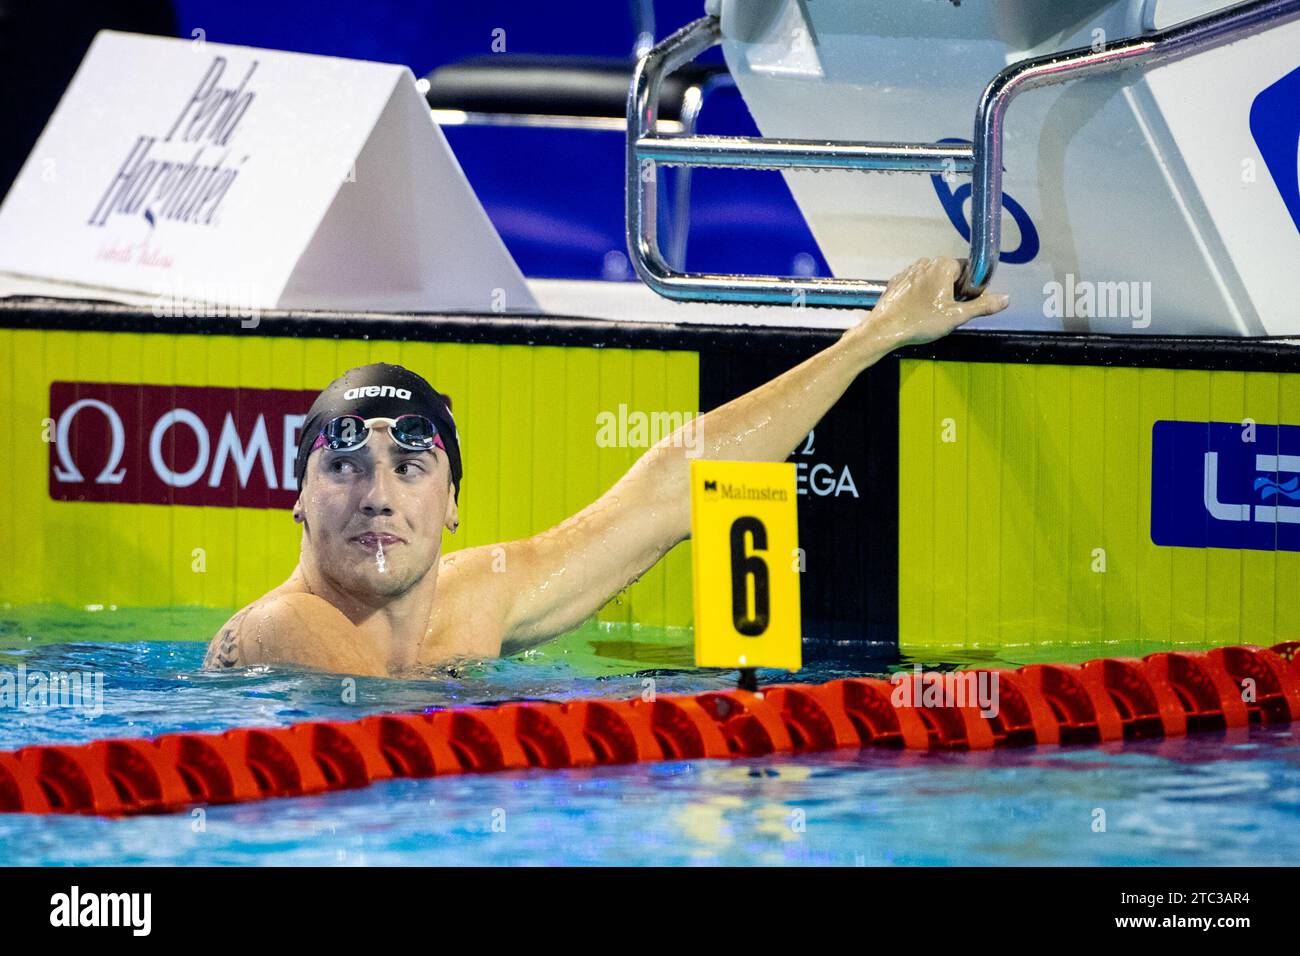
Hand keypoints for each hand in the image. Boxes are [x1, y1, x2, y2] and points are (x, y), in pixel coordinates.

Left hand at [862, 257, 1008, 347]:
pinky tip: (919, 311)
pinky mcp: (898, 281)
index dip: (971, 287)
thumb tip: (1006, 298)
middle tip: (950, 311)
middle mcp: (925, 262)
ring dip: (939, 292)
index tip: (967, 303)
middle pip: (951, 273)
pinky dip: (922, 295)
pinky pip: (918, 284)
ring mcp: (909, 271)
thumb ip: (983, 305)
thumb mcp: (957, 316)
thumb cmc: (920, 323)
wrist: (884, 330)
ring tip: (933, 313)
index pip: (968, 269)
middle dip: (955, 290)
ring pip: (933, 279)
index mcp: (942, 266)